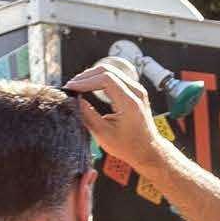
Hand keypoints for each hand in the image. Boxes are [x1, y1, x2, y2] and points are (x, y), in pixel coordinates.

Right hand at [65, 59, 166, 175]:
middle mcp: (136, 92)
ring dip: (92, 76)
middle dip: (86, 76)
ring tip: (77, 87)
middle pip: (107, 70)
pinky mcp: (134, 91)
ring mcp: (137, 90)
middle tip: (71, 86)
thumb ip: (88, 116)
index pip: (105, 79)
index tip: (71, 88)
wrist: (147, 150)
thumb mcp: (103, 135)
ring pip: (110, 71)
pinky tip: (88, 87)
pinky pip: (115, 77)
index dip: (85, 81)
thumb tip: (75, 100)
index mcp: (129, 102)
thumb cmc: (129, 146)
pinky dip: (99, 79)